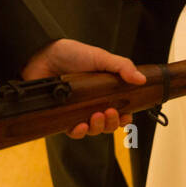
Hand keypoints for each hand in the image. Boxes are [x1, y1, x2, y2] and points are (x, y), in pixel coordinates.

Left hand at [21, 38, 146, 138]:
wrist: (43, 56)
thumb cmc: (71, 54)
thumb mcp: (101, 57)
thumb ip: (122, 67)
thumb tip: (142, 80)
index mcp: (105, 90)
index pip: (120, 110)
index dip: (124, 117)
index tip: (127, 115)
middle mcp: (92, 102)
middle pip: (108, 124)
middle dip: (112, 123)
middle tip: (110, 112)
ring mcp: (77, 110)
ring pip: (93, 130)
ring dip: (98, 128)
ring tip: (96, 116)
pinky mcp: (62, 116)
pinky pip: (73, 132)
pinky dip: (79, 132)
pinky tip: (81, 125)